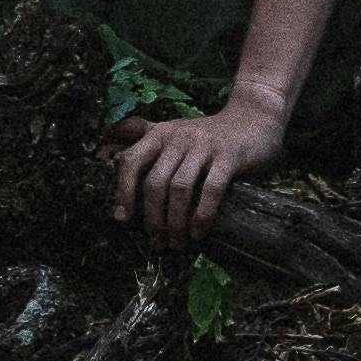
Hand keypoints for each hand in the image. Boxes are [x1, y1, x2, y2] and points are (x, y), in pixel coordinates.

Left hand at [106, 89, 289, 254]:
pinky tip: (198, 232)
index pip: (132, 161)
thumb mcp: (172, 128)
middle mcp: (179, 137)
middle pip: (155, 182)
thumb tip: (107, 135)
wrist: (254, 117)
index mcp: (161, 133)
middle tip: (156, 242)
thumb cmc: (208, 132)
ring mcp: (205, 146)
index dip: (123, 191)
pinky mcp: (229, 156)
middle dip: (152, 218)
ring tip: (176, 243)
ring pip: (180, 189)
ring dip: (174, 222)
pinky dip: (202, 215)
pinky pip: (211, 189)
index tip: (123, 219)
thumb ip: (142, 132)